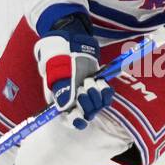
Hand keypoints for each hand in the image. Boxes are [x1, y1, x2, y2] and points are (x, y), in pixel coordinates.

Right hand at [33, 13, 113, 129]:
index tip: (78, 115)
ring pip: (98, 106)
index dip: (75, 121)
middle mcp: (75, 101)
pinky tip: (101, 82)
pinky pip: (107, 97)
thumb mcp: (57, 74)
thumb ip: (62, 93)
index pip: (69, 120)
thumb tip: (67, 109)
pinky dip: (106, 91)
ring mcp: (88, 94)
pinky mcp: (99, 87)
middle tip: (83, 88)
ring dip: (97, 96)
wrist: (71, 43)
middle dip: (87, 104)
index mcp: (61, 101)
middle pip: (86, 114)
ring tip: (90, 81)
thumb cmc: (59, 57)